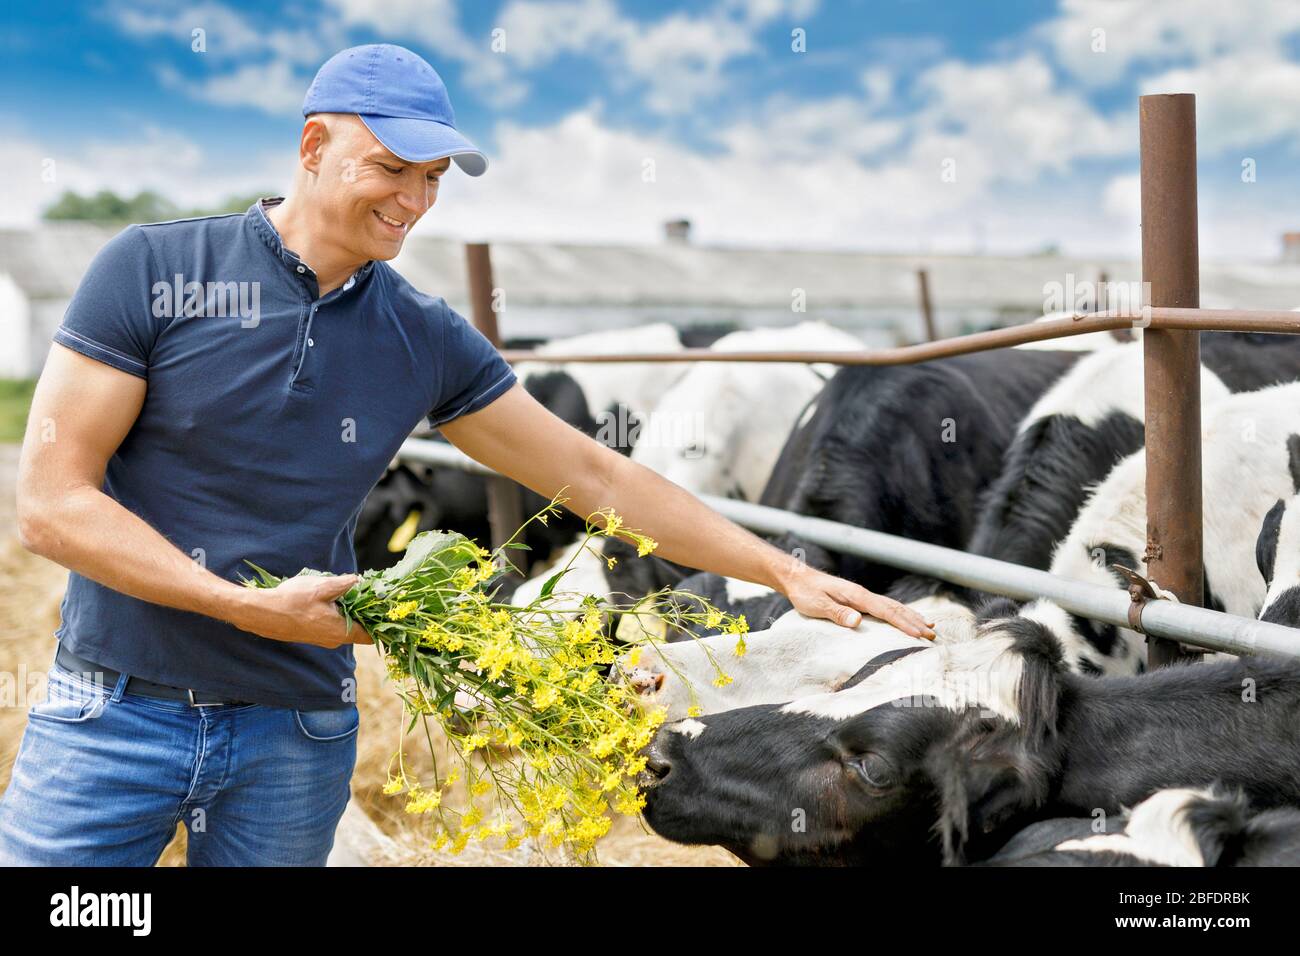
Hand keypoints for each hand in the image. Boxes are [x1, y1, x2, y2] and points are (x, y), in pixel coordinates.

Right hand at [235, 574, 372, 647]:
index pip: (371, 635)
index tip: (384, 606)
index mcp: (341, 632)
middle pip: (359, 629)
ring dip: (348, 611)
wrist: (261, 613)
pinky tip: (329, 598)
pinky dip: (336, 614)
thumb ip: (345, 584)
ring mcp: (322, 639)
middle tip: (367, 592)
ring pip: (345, 626)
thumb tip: (361, 581)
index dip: (380, 622)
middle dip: (364, 612)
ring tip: (346, 592)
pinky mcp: (312, 635)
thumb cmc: (292, 601)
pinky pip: (332, 626)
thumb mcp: (322, 587)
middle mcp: (334, 640)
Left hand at [780, 564, 935, 639]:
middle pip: (895, 608)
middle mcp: (863, 594)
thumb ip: (837, 613)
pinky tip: (905, 619)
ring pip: (892, 607)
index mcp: (857, 596)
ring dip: (911, 617)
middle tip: (934, 634)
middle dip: (915, 621)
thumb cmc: (805, 593)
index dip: (904, 624)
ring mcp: (862, 596)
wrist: (797, 578)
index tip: (921, 634)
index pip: (886, 611)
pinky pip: (884, 608)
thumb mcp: (816, 605)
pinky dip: (899, 614)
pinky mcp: (858, 600)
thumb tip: (858, 621)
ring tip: (929, 626)